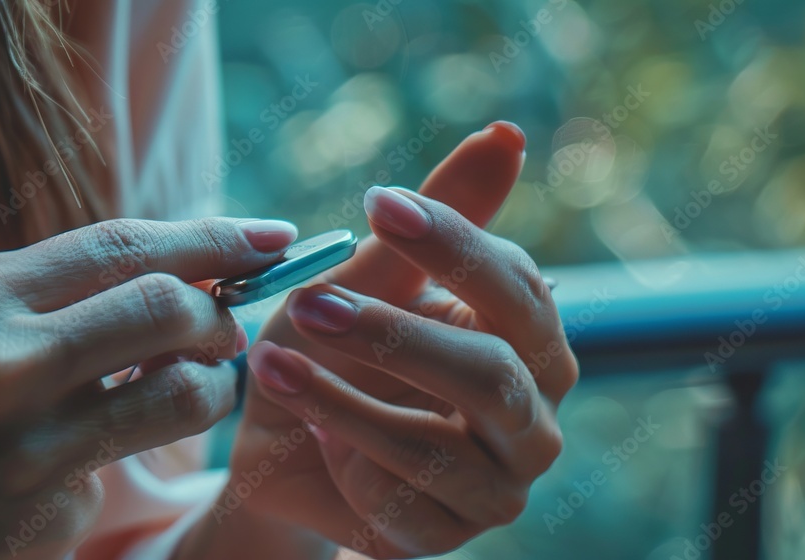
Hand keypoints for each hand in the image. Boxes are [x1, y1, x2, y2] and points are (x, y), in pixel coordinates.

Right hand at [0, 217, 297, 559]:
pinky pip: (133, 459)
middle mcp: (1, 355)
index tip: (272, 238)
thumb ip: (59, 296)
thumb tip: (184, 273)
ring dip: (215, 386)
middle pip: (168, 305)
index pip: (125, 244)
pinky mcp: (43, 500)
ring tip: (203, 387)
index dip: (214, 237)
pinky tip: (116, 448)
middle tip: (230, 330)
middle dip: (222, 316)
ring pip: (181, 388)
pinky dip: (147, 447)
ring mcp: (24, 435)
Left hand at [224, 123, 577, 558]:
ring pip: (441, 444)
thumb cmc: (336, 353)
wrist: (285, 449)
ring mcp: (498, 481)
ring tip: (273, 364)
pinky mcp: (451, 534)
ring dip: (344, 402)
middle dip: (393, 334)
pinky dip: (344, 464)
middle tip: (309, 304)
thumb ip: (434, 223)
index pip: (516, 283)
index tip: (377, 201)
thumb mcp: (368, 282)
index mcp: (524, 338)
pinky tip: (308, 441)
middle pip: (494, 369)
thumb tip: (506, 134)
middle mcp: (531, 411)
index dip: (453, 242)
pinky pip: (406, 505)